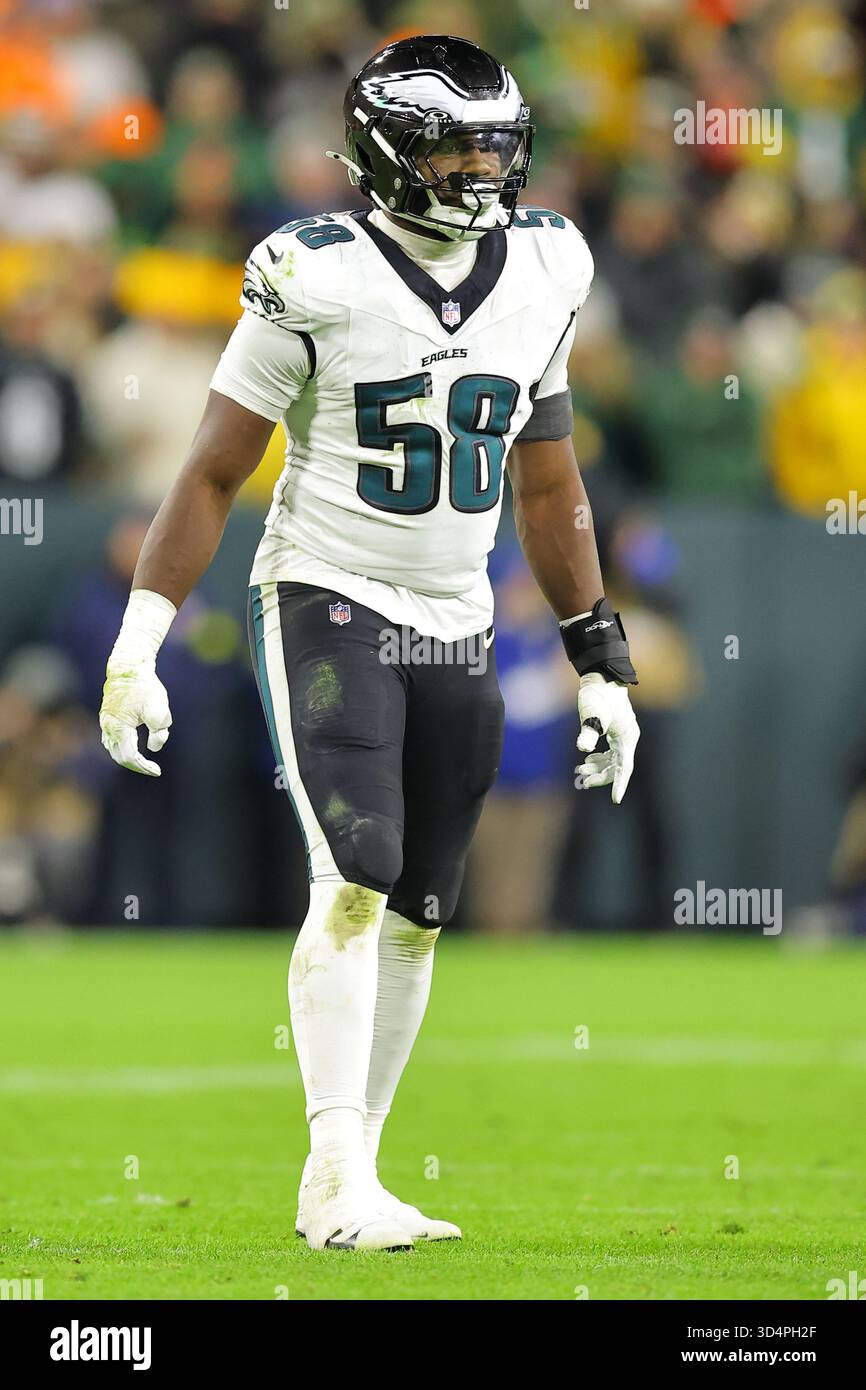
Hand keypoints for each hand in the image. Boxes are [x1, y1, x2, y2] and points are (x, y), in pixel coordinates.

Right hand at [99, 662, 171, 776]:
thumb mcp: (160, 711)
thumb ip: (159, 733)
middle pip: (119, 757)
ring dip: (128, 758)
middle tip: (152, 769)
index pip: (129, 757)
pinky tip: (132, 748)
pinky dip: (122, 748)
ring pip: (113, 749)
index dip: (143, 767)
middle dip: (136, 766)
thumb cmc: (145, 687)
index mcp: (119, 728)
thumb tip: (153, 747)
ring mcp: (105, 722)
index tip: (157, 771)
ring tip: (144, 762)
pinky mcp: (107, 716)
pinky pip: (111, 740)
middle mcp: (108, 727)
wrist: (129, 667)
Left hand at [575, 672, 639, 803]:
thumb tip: (582, 747)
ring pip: (613, 760)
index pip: (625, 768)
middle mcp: (628, 738)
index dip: (620, 784)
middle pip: (617, 766)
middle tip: (583, 781)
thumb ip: (588, 731)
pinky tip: (587, 760)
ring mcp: (622, 734)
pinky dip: (599, 758)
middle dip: (601, 776)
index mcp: (627, 738)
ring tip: (579, 771)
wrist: (601, 677)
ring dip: (598, 767)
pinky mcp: (615, 730)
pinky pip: (610, 752)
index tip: (615, 800)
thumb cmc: (598, 695)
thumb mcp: (592, 713)